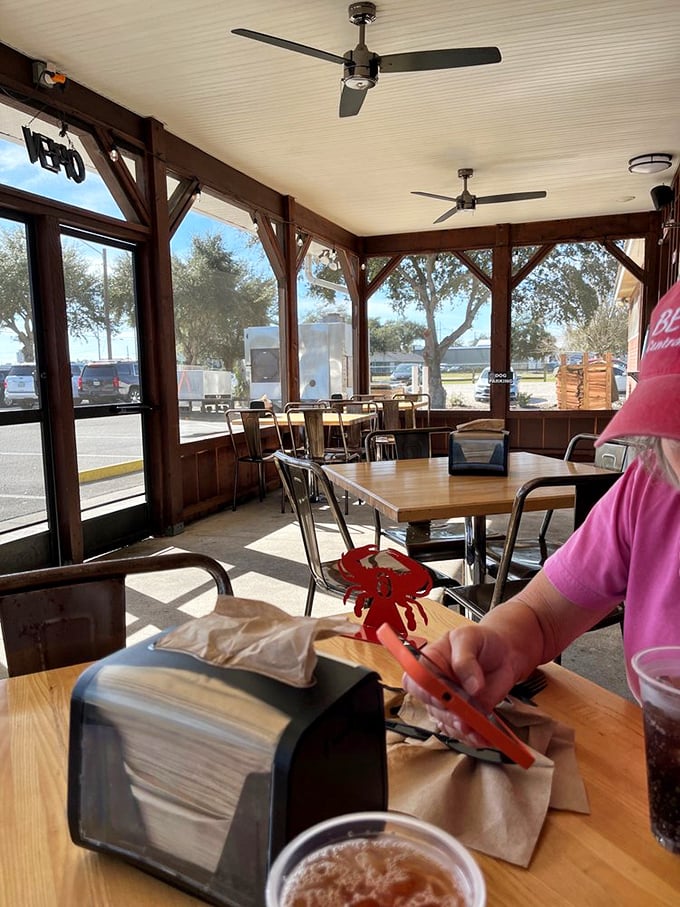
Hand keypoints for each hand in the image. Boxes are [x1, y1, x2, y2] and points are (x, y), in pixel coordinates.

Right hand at [402, 624, 518, 745]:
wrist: (505, 652)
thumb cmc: (482, 641)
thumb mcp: (469, 638)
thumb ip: (466, 659)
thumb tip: (471, 686)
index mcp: (429, 662)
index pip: (415, 680)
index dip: (424, 691)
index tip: (440, 697)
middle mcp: (437, 685)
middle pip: (431, 706)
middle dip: (448, 714)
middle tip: (465, 717)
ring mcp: (451, 702)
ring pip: (446, 722)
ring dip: (461, 729)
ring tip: (478, 729)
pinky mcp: (466, 715)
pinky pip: (463, 732)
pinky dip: (474, 737)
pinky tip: (484, 735)